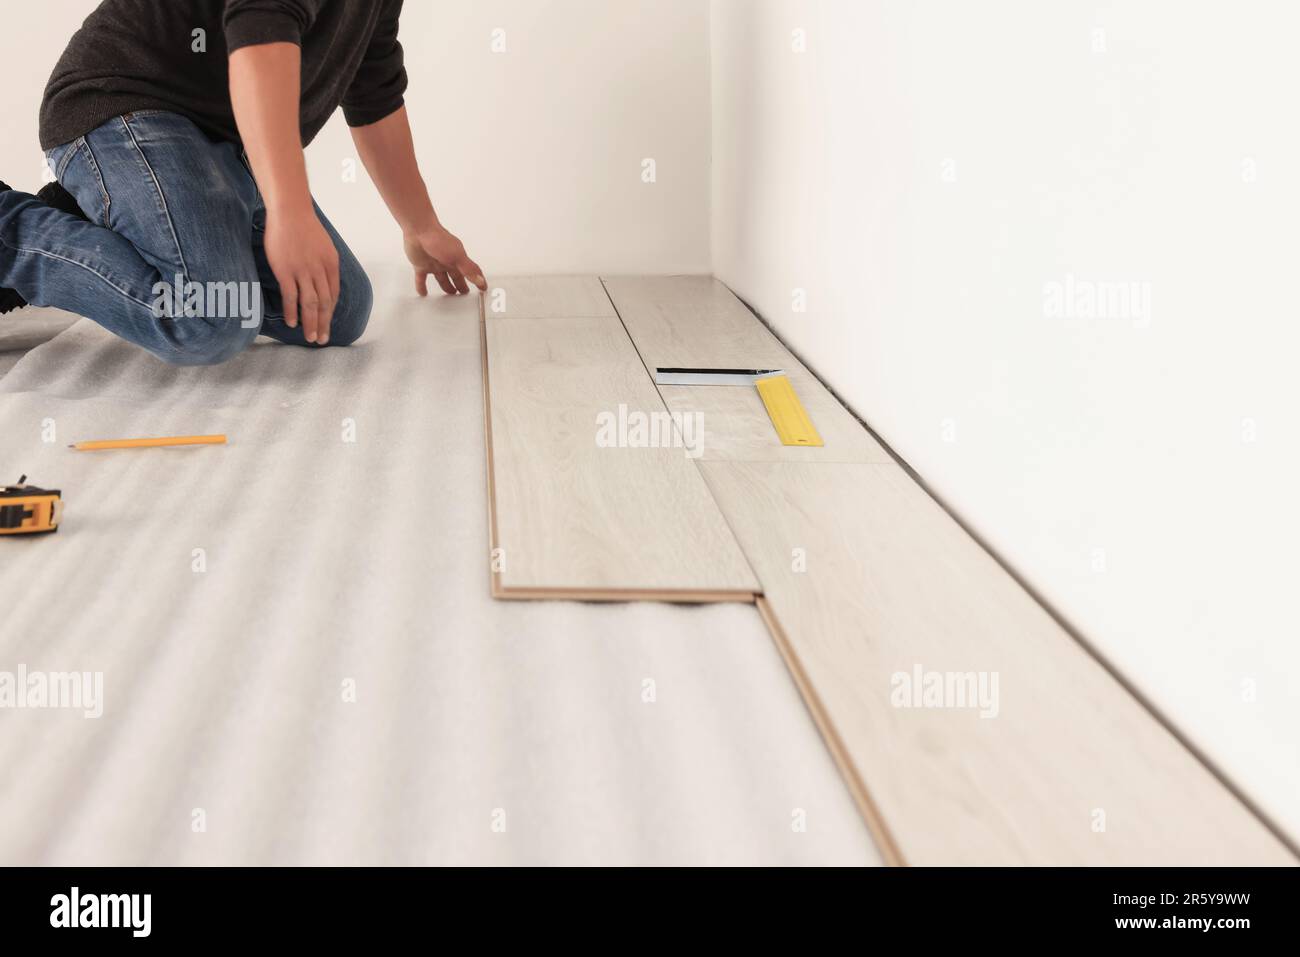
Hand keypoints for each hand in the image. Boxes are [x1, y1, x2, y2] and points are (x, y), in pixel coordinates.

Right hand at [265, 205, 339, 343]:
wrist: (290, 212)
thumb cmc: (305, 227)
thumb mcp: (324, 246)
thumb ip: (325, 265)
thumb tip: (323, 282)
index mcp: (331, 265)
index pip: (334, 294)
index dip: (330, 312)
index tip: (328, 324)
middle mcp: (320, 270)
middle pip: (325, 303)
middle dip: (324, 324)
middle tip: (322, 340)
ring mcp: (303, 271)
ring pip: (310, 304)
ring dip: (311, 323)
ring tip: (311, 338)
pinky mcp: (285, 271)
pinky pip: (291, 296)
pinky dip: (292, 312)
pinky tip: (292, 323)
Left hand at [404, 224, 485, 295]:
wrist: (419, 230)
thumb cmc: (438, 239)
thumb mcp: (457, 256)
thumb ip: (469, 269)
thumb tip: (480, 280)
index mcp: (458, 259)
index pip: (471, 271)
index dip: (478, 280)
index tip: (483, 288)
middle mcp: (447, 262)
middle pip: (456, 276)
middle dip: (461, 285)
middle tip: (465, 292)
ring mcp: (434, 264)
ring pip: (442, 279)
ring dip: (446, 286)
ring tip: (450, 293)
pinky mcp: (421, 265)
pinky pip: (421, 279)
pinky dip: (422, 287)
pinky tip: (423, 293)